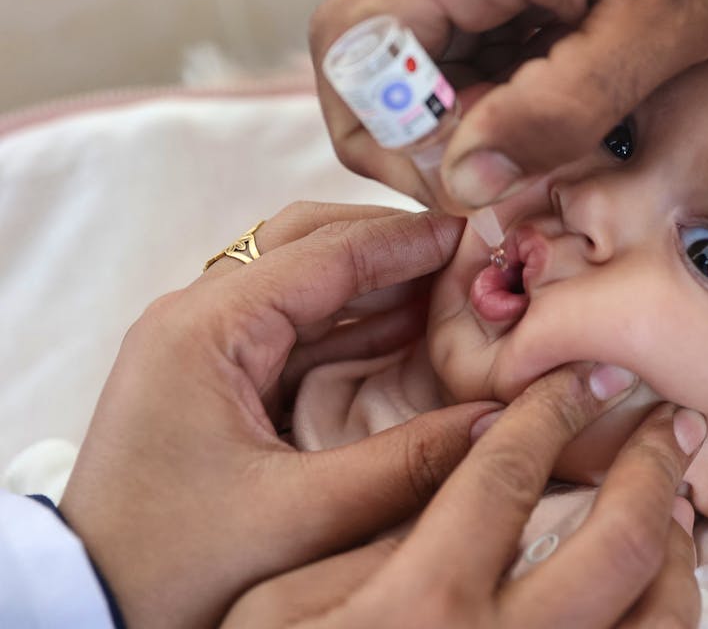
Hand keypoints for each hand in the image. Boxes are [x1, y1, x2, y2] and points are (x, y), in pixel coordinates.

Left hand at [59, 203, 499, 627]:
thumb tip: (498, 419)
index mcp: (205, 330)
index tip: (472, 234)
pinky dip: (350, 319)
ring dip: (374, 280)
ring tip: (449, 287)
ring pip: (301, 278)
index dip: (405, 240)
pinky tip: (405, 329)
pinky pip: (292, 323)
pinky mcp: (211, 373)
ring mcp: (200, 342)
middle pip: (307, 242)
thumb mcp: (301, 517)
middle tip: (464, 253)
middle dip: (389, 243)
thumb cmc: (175, 565)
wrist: (90, 607)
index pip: (324, 253)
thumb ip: (406, 463)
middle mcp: (195, 317)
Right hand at [223, 367, 705, 627]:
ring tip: (673, 502)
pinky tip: (657, 588)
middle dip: (653, 466)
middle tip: (670, 421)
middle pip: (618, 541)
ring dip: (676, 548)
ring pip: (658, 617)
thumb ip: (364, 539)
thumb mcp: (276, 613)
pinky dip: (666, 616)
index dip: (553, 411)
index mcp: (423, 605)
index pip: (508, 475)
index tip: (584, 377)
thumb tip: (452, 475)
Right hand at [309, 0, 707, 208]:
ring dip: (459, 94)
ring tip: (546, 119)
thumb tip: (465, 176)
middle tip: (504, 165)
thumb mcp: (661, 32)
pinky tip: (556, 73)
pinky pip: (459, 1)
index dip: (380, 134)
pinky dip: (488, 57)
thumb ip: (557, 111)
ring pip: (414, 29)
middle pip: (371, 44)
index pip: (351, 49)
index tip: (456, 179)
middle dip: (422, 125)